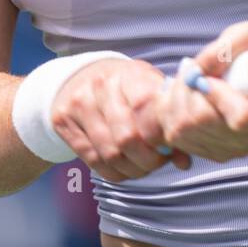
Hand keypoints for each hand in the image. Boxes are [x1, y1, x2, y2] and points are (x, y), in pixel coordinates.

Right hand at [52, 58, 192, 181]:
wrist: (83, 75)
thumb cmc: (128, 87)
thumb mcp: (151, 91)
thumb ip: (168, 121)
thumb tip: (184, 161)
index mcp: (129, 74)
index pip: (145, 106)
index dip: (159, 135)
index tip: (170, 146)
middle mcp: (100, 86)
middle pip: (127, 137)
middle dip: (149, 159)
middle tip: (159, 161)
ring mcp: (79, 104)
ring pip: (110, 154)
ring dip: (133, 169)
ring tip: (145, 165)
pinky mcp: (63, 122)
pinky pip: (93, 161)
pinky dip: (115, 172)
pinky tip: (126, 167)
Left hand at [156, 22, 247, 163]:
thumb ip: (225, 50)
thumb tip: (197, 69)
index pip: (242, 116)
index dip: (217, 95)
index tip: (207, 76)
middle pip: (207, 123)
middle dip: (188, 90)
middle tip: (190, 69)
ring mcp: (236, 148)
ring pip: (186, 131)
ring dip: (175, 99)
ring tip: (187, 79)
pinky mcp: (214, 152)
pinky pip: (177, 137)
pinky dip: (171, 113)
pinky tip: (183, 96)